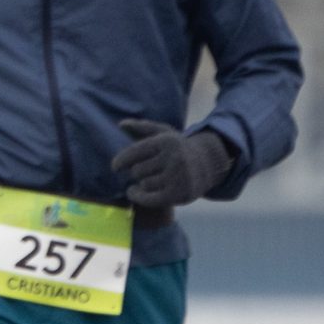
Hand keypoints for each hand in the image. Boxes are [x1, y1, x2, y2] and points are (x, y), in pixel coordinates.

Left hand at [111, 119, 232, 208]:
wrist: (208, 164)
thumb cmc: (176, 147)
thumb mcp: (163, 133)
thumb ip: (142, 128)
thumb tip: (121, 124)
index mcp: (167, 141)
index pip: (135, 152)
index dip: (121, 161)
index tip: (115, 167)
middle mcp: (175, 158)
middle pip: (137, 171)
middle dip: (137, 172)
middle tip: (143, 171)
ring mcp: (179, 177)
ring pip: (144, 185)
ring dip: (141, 184)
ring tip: (148, 179)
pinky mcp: (180, 194)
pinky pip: (149, 199)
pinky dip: (138, 197)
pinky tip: (135, 192)